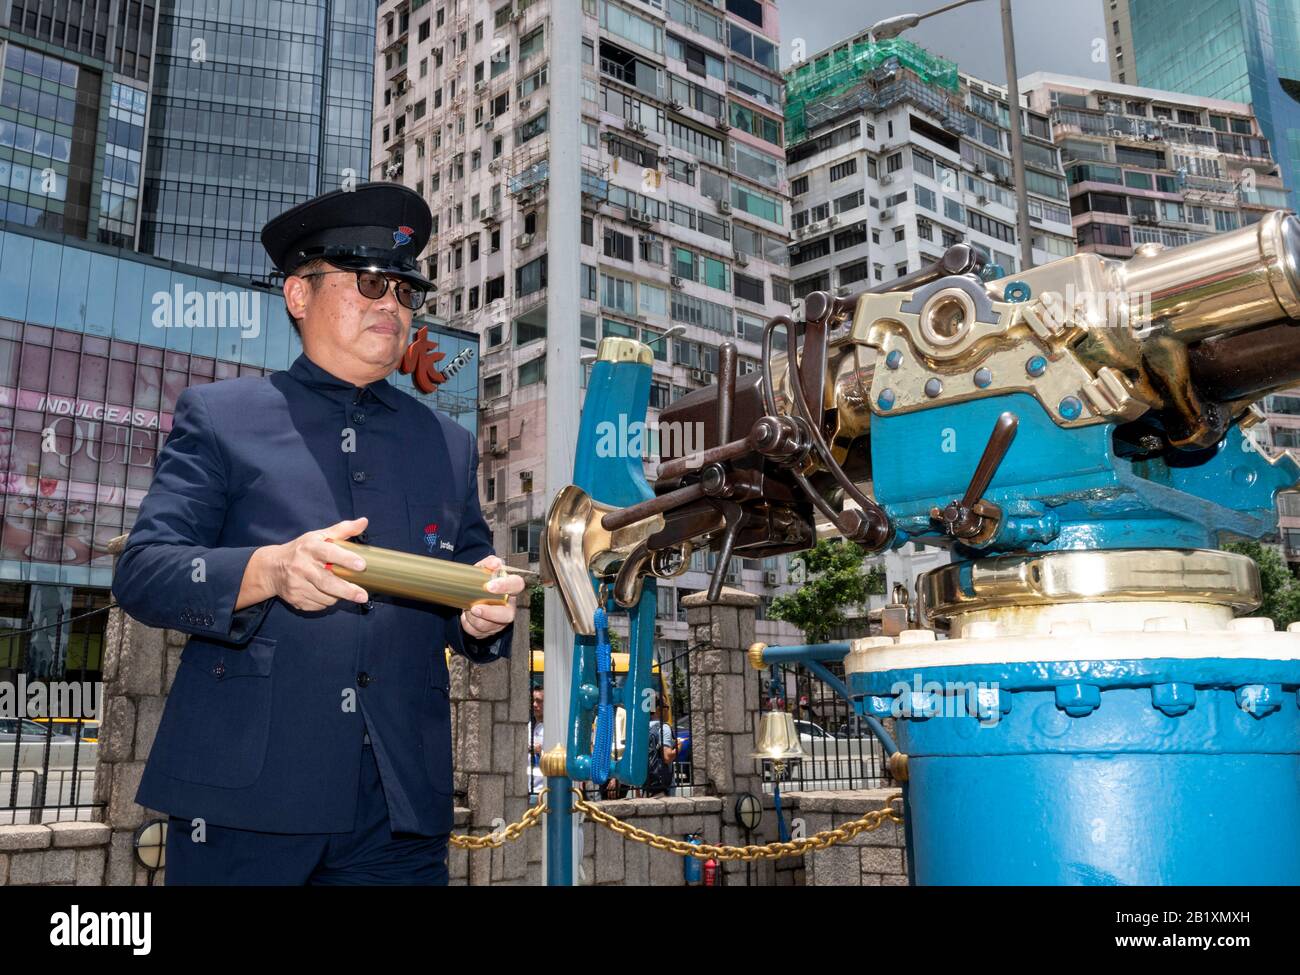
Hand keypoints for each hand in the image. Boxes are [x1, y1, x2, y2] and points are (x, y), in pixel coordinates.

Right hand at [246, 517, 369, 611]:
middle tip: (363, 595)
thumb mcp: (319, 536)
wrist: (272, 568)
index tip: (362, 565)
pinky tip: (327, 593)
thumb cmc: (301, 550)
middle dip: (347, 590)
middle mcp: (301, 566)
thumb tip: (364, 522)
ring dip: (339, 596)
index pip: (329, 552)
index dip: (346, 559)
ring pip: (325, 596)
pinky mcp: (295, 599)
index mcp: (309, 547)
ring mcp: (297, 585)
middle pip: (327, 582)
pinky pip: (319, 605)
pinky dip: (328, 601)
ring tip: (344, 590)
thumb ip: (342, 529)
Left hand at [460, 554, 523, 640]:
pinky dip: (468, 625)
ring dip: (474, 619)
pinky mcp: (491, 630)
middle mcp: (509, 606)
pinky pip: (479, 633)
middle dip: (489, 613)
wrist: (472, 596)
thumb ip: (489, 563)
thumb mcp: (482, 569)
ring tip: (467, 609)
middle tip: (474, 608)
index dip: (505, 586)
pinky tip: (466, 617)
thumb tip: (496, 563)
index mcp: (511, 588)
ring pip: (490, 626)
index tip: (489, 586)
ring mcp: (501, 621)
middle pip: (507, 615)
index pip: (517, 585)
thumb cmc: (481, 582)